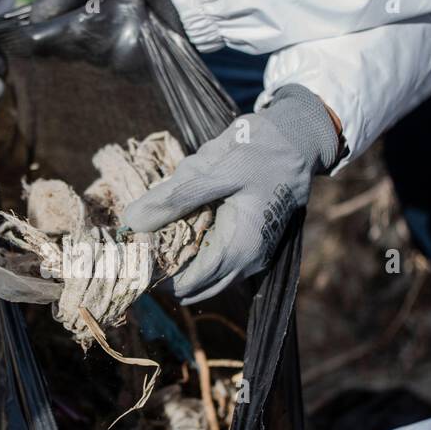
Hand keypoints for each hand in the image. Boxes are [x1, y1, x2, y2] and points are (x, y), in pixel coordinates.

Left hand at [124, 85, 343, 303]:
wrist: (299, 141)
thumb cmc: (260, 151)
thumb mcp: (215, 169)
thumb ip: (174, 198)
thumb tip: (131, 221)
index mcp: (239, 248)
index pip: (190, 284)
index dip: (158, 277)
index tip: (134, 257)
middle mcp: (249, 262)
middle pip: (197, 289)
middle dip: (167, 275)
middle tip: (140, 250)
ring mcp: (254, 257)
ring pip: (209, 280)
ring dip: (183, 267)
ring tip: (157, 240)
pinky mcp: (254, 246)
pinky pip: (220, 264)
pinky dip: (198, 257)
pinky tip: (182, 232)